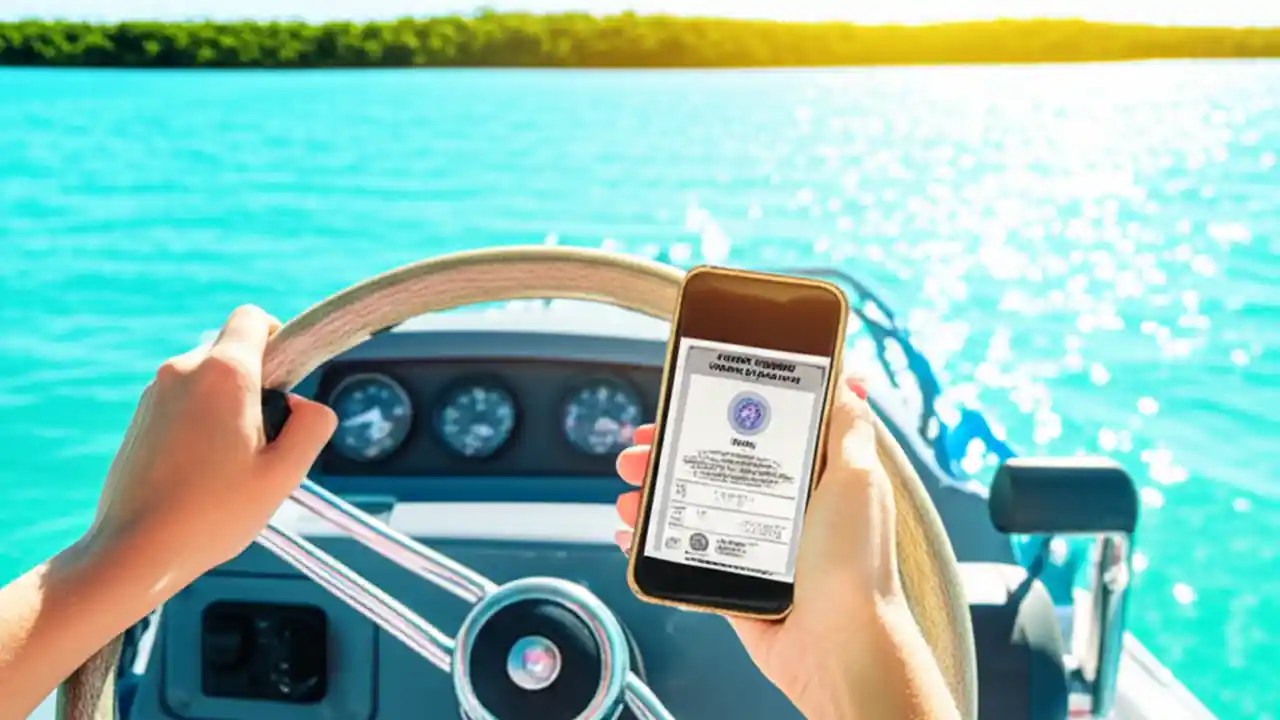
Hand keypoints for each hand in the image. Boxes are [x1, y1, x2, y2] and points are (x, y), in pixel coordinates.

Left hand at [88, 305, 336, 590]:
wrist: (134, 551)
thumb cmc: (213, 514)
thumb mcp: (285, 473)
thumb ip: (312, 425)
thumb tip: (306, 404)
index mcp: (223, 373)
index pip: (253, 318)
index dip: (279, 337)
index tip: (288, 380)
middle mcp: (183, 369)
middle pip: (233, 353)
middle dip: (256, 385)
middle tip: (262, 444)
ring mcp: (154, 393)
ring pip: (208, 380)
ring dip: (228, 409)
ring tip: (229, 467)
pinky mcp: (139, 417)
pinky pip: (184, 403)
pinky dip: (201, 424)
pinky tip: (201, 474)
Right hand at [615, 373, 957, 718]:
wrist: (840, 647)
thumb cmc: (855, 564)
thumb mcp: (858, 478)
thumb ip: (848, 429)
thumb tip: (850, 382)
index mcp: (814, 478)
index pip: (758, 433)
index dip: (717, 416)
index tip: (682, 407)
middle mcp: (785, 509)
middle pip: (714, 469)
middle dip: (669, 455)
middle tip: (639, 450)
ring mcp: (757, 547)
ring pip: (692, 510)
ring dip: (653, 497)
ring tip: (629, 493)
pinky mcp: (736, 583)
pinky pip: (688, 556)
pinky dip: (655, 544)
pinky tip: (632, 533)